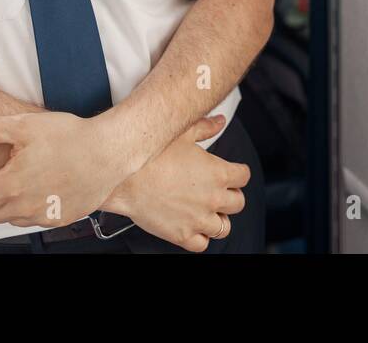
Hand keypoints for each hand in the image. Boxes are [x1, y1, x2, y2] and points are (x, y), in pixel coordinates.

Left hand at [0, 111, 128, 227]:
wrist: (109, 151)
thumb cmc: (70, 136)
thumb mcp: (24, 125)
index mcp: (11, 185)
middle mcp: (25, 206)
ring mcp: (44, 215)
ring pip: (12, 220)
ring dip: (7, 207)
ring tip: (16, 184)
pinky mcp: (61, 219)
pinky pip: (36, 222)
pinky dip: (30, 210)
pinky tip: (38, 190)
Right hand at [103, 114, 249, 251]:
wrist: (123, 179)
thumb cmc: (150, 156)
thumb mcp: (181, 132)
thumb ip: (205, 127)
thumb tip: (219, 122)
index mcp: (218, 173)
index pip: (243, 176)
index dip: (237, 173)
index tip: (232, 173)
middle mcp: (213, 198)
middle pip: (238, 203)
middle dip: (230, 196)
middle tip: (216, 191)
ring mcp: (198, 219)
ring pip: (223, 227)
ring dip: (217, 219)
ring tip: (205, 210)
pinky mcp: (182, 235)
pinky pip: (202, 244)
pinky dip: (200, 237)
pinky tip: (191, 226)